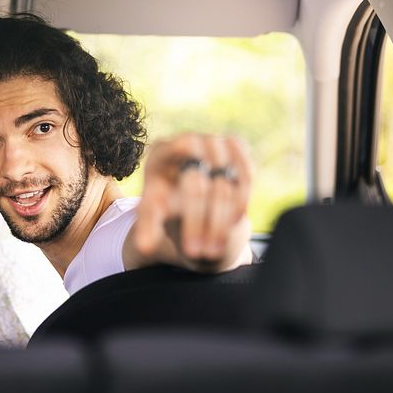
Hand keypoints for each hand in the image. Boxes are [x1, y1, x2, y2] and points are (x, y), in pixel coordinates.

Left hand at [126, 133, 252, 272]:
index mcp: (162, 151)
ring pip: (227, 180)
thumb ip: (147, 226)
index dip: (182, 198)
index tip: (184, 228)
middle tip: (195, 253)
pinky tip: (233, 223)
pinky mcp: (236, 147)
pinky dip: (242, 200)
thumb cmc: (165, 200)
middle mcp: (191, 139)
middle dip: (197, 222)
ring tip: (213, 249)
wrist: (188, 191)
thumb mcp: (152, 212)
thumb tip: (145, 248)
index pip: (172, 174)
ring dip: (221, 218)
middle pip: (200, 181)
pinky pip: (246, 174)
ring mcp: (216, 141)